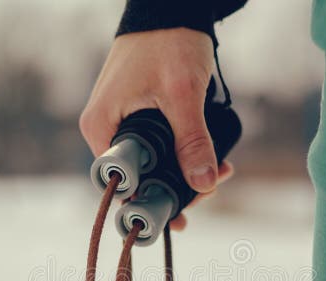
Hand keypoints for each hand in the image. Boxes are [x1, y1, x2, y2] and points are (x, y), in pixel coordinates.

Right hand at [80, 28, 230, 226]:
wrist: (170, 8)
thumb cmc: (167, 41)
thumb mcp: (183, 94)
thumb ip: (192, 140)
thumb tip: (205, 184)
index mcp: (102, 130)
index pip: (121, 186)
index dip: (151, 203)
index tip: (183, 214)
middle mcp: (106, 132)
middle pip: (140, 181)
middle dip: (178, 190)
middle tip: (212, 189)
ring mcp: (122, 126)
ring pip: (154, 167)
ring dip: (187, 174)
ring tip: (222, 171)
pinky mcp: (140, 120)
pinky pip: (160, 150)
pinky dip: (185, 156)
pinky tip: (213, 160)